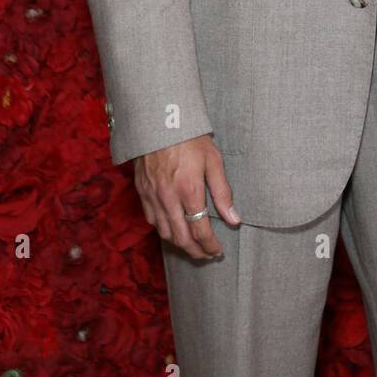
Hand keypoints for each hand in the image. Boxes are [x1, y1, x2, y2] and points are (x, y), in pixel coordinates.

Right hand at [134, 135, 240, 258]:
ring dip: (179, 244)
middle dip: (196, 251)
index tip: (218, 251)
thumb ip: (223, 192)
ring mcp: (152, 196)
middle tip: (207, 254)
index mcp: (189, 191)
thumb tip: (234, 219)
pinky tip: (173, 228)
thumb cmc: (190, 138)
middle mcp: (168, 198)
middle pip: (181, 238)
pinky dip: (164, 230)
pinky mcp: (142, 192)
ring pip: (165, 233)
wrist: (159, 121)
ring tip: (192, 245)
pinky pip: (152, 220)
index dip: (210, 246)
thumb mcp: (213, 160)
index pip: (200, 231)